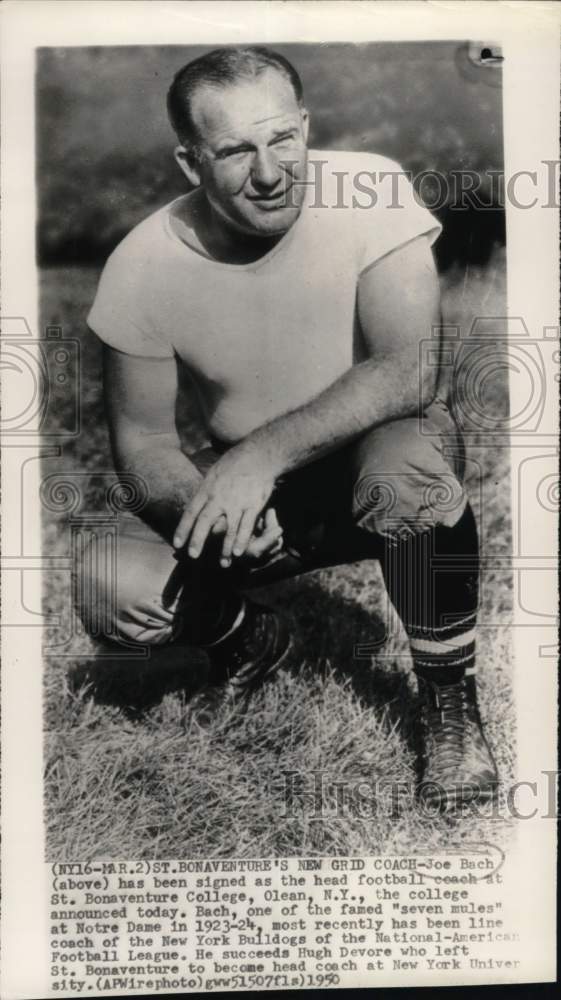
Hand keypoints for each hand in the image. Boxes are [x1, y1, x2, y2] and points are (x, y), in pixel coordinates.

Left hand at [173, 444, 279, 564]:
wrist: (259, 456)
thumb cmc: (235, 462)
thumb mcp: (213, 472)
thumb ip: (205, 490)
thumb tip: (196, 503)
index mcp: (207, 489)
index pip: (191, 512)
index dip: (183, 529)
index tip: (177, 543)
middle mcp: (219, 498)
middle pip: (205, 522)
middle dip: (198, 540)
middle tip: (193, 555)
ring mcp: (237, 503)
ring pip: (228, 529)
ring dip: (224, 548)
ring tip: (223, 563)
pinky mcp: (253, 505)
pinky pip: (246, 526)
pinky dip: (242, 540)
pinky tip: (238, 552)